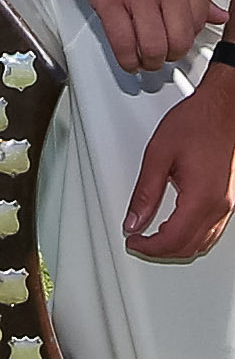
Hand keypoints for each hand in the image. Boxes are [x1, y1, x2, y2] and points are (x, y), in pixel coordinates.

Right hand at [57, 0, 227, 72]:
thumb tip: (217, 15)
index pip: (199, 20)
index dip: (187, 37)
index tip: (177, 41)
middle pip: (179, 39)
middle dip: (171, 56)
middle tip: (163, 57)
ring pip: (153, 47)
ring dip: (150, 62)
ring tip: (146, 61)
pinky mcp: (109, 2)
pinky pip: (123, 43)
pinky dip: (127, 60)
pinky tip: (129, 60)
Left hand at [124, 70, 234, 257]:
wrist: (224, 107)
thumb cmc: (198, 122)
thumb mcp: (158, 156)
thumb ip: (144, 193)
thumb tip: (133, 221)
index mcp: (202, 197)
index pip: (173, 240)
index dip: (148, 247)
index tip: (132, 241)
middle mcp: (221, 204)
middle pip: (190, 247)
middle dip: (160, 251)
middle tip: (138, 241)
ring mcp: (230, 202)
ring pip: (204, 242)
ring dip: (177, 246)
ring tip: (152, 237)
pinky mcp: (231, 197)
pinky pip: (214, 229)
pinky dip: (192, 235)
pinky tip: (175, 227)